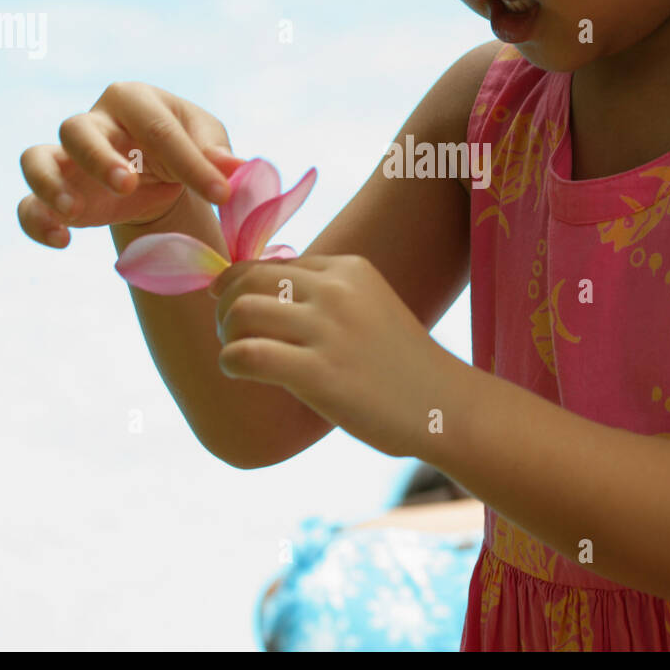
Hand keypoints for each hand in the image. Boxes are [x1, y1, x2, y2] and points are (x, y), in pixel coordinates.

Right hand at [17, 81, 244, 246]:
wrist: (159, 174)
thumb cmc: (186, 145)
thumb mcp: (208, 140)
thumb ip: (218, 153)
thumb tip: (236, 169)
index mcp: (134, 100)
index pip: (159, 129)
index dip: (192, 164)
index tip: (221, 195)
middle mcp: (94, 123)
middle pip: (77, 129)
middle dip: (97, 157)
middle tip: (127, 185)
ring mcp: (67, 158)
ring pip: (36, 158)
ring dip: (50, 184)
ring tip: (74, 210)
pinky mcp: (55, 194)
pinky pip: (27, 205)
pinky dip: (36, 221)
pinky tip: (61, 240)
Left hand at [209, 253, 457, 458]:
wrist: (445, 406)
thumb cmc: (401, 364)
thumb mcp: (369, 306)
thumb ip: (322, 295)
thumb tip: (257, 294)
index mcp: (348, 269)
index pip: (269, 263)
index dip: (240, 286)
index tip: (236, 308)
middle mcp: (336, 290)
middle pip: (246, 279)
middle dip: (224, 305)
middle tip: (231, 333)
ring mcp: (328, 330)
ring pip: (241, 311)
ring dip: (227, 334)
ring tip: (237, 354)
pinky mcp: (319, 373)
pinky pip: (247, 354)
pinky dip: (231, 362)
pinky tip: (239, 372)